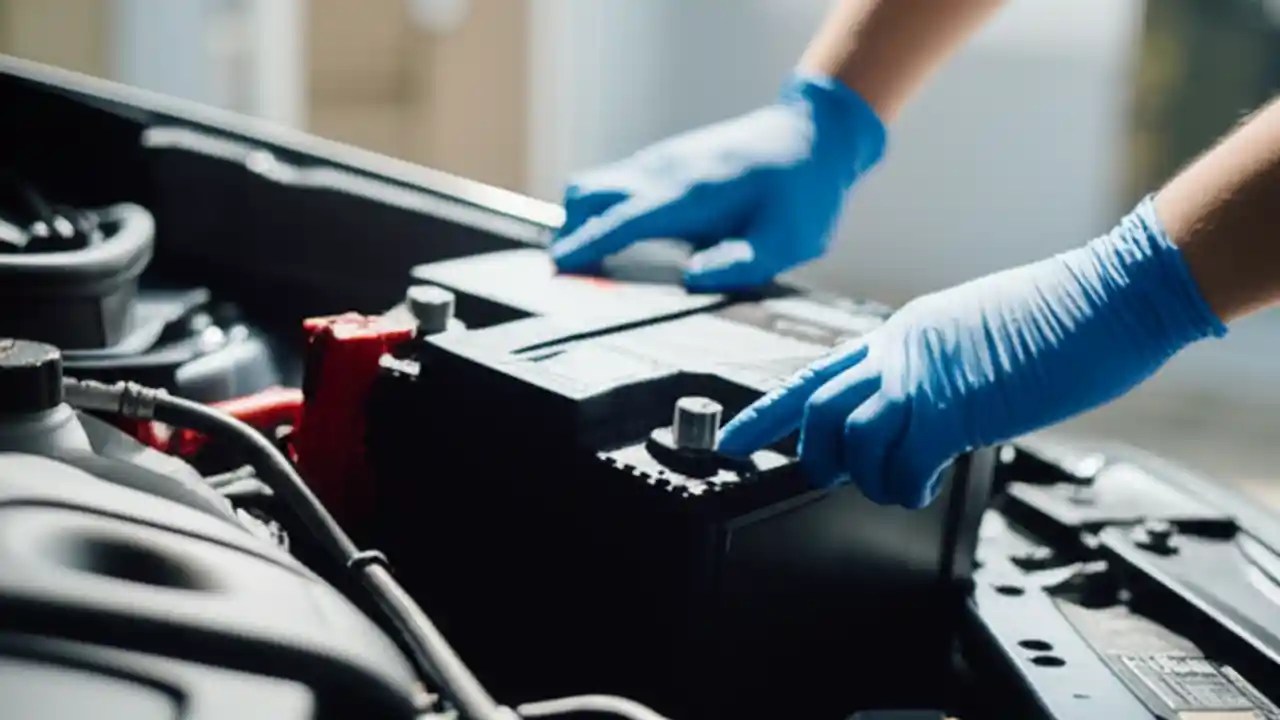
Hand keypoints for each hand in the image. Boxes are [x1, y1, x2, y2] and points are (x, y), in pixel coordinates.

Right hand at [550, 74, 885, 291]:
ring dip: (585, 222)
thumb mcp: (786, 240)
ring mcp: (660, 162)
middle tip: (576, 275)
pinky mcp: (664, 162)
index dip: (585, 247)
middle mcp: (664, 172)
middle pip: (586, 194)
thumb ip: (740, 262)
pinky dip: (605, 211)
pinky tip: (627, 240)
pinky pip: (616, 184)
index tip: (558, 269)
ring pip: (596, 186)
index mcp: (688, 195)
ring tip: (597, 265)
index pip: (620, 221)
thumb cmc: (802, 192)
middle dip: (571, 233)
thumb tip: (692, 280)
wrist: (812, 135)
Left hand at [716, 197, 1225, 507]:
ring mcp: (925, 376)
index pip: (815, 373)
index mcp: (901, 332)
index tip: (733, 439)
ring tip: (902, 480)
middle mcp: (900, 350)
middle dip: (814, 454)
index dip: (766, 412)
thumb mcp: (972, 334)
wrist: (1111, 294)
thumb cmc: (1057, 315)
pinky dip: (908, 486)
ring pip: (851, 438)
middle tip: (833, 474)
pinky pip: (902, 463)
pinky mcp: (957, 406)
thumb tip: (913, 410)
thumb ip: (930, 367)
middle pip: (818, 409)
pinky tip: (931, 479)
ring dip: (868, 476)